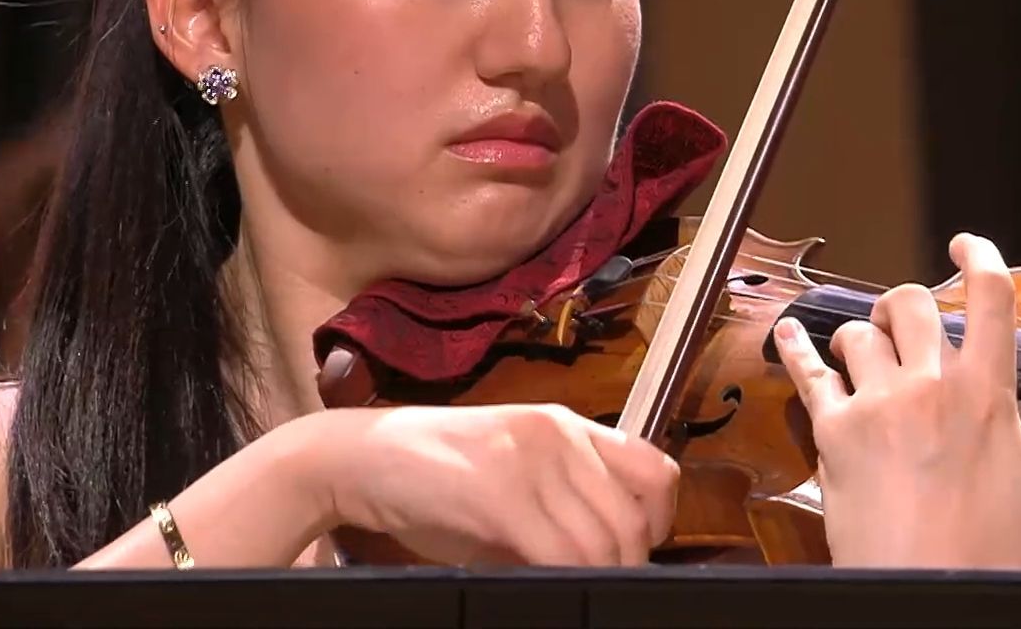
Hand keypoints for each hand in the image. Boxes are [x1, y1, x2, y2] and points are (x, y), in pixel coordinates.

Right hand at [307, 403, 680, 565]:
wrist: (360, 457)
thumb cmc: (432, 475)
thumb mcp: (511, 477)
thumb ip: (560, 504)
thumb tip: (602, 558)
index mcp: (566, 425)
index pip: (656, 470)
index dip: (660, 523)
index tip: (637, 553)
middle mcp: (558, 434)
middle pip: (632, 518)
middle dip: (627, 566)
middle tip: (604, 587)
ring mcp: (529, 461)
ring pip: (602, 541)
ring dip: (598, 579)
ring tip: (578, 595)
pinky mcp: (500, 495)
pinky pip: (561, 554)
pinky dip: (566, 584)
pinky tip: (547, 589)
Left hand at [773, 232, 1020, 568]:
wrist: (921, 594)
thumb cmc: (990, 557)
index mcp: (986, 396)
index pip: (990, 298)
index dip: (981, 258)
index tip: (968, 246)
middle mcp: (927, 388)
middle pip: (912, 304)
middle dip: (912, 304)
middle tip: (914, 321)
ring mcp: (876, 406)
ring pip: (860, 332)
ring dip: (866, 334)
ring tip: (871, 349)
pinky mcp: (834, 432)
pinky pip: (807, 372)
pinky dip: (797, 346)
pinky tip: (792, 332)